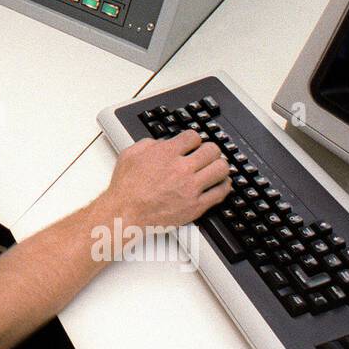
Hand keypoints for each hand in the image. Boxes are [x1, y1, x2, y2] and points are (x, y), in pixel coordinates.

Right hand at [101, 130, 230, 229]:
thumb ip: (149, 143)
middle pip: (212, 150)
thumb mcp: (130, 154)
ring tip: (216, 168)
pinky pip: (220, 193)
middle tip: (207, 154)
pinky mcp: (196, 206)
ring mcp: (191, 188)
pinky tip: (220, 184)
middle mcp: (181, 169)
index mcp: (166, 153)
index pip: (194, 136)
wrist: (125, 212)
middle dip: (210, 150)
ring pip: (221, 169)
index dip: (194, 139)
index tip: (193, 144)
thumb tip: (162, 142)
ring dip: (220, 166)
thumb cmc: (125, 187)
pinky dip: (224, 186)